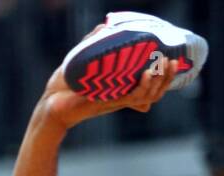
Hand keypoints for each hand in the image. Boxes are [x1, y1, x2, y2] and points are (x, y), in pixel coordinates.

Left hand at [40, 47, 179, 131]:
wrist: (50, 102)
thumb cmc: (66, 84)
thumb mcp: (84, 60)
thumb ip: (95, 43)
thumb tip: (105, 25)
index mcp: (121, 86)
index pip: (151, 85)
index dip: (165, 75)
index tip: (173, 59)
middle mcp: (122, 95)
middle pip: (155, 91)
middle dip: (167, 77)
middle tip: (173, 61)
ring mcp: (116, 100)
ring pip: (148, 96)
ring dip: (159, 81)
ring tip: (164, 65)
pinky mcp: (108, 102)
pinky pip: (132, 97)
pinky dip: (142, 86)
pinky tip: (146, 74)